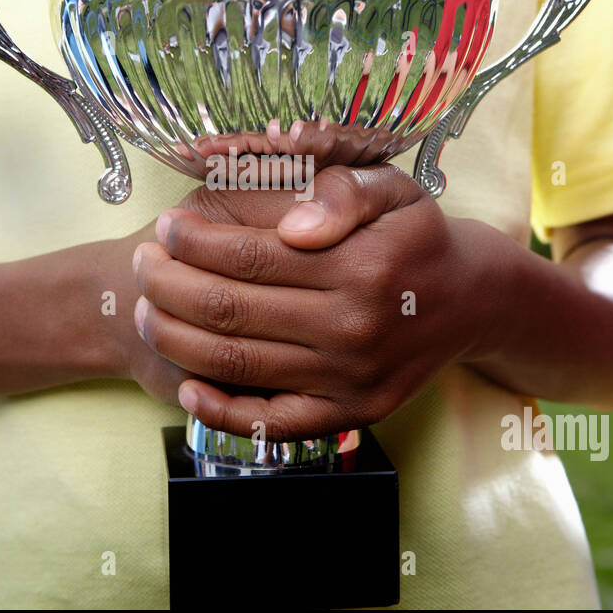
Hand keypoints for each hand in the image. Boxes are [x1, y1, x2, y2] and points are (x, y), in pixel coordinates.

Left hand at [132, 165, 513, 438]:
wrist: (472, 301)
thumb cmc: (415, 237)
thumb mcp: (392, 190)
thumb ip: (341, 192)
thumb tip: (294, 227)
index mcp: (360, 264)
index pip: (249, 256)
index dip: (193, 243)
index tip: (165, 228)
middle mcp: (355, 325)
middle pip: (230, 310)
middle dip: (167, 286)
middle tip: (140, 265)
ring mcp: (351, 376)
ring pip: (236, 364)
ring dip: (174, 338)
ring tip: (145, 311)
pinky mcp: (351, 413)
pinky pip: (273, 423)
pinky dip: (220, 410)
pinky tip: (186, 385)